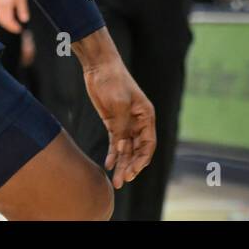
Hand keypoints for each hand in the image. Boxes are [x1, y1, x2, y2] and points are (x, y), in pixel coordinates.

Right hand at [0, 0, 29, 33]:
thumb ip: (22, 9)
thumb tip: (25, 20)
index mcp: (4, 5)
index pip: (7, 20)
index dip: (13, 27)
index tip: (20, 30)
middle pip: (2, 21)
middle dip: (9, 26)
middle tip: (17, 29)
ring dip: (6, 23)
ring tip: (14, 25)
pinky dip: (3, 18)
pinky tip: (10, 18)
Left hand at [82, 55, 156, 188]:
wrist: (100, 68)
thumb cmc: (113, 82)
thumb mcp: (119, 104)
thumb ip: (121, 127)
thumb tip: (123, 148)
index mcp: (146, 116)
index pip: (149, 144)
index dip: (142, 160)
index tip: (133, 172)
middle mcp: (138, 122)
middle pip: (137, 150)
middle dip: (131, 166)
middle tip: (122, 181)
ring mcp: (126, 123)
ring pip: (126, 149)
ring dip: (122, 164)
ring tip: (116, 181)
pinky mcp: (113, 123)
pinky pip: (115, 143)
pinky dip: (113, 155)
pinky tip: (108, 165)